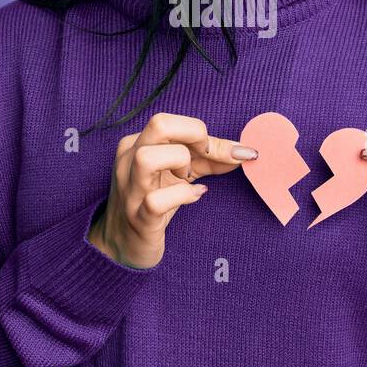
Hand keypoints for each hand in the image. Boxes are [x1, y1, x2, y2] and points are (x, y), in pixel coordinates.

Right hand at [89, 113, 257, 268]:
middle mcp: (128, 161)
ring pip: (148, 158)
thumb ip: (209, 158)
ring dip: (180, 163)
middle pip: (159, 124)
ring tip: (188, 178)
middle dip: (194, 136)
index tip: (215, 151)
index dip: (200, 132)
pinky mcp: (139, 218)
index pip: (170, 120)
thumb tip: (243, 150)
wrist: (124, 245)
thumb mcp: (181, 173)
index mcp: (136, 143)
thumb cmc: (154, 202)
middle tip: (203, 157)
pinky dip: (184, 195)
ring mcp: (131, 190)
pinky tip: (194, 197)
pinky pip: (157, 201)